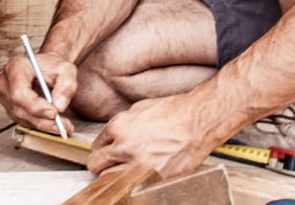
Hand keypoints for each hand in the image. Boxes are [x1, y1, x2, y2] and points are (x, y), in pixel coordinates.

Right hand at [0, 50, 75, 135]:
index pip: (19, 92)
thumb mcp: (66, 70)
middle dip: (42, 119)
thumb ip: (66, 85)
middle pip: (20, 108)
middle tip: (63, 124)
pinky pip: (25, 122)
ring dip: (44, 125)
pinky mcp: (12, 110)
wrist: (48, 68)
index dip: (35, 105)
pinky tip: (56, 125)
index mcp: (15, 67)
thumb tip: (60, 106)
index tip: (54, 112)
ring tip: (65, 126)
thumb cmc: (54, 67)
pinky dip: (42, 125)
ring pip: (23, 118)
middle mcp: (6, 84)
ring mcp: (6, 99)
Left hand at [88, 95, 213, 179]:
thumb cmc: (175, 111)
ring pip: (109, 179)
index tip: (107, 150)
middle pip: (96, 164)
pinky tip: (141, 172)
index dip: (103, 148)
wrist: (198, 121)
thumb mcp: (140, 108)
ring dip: (114, 174)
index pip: (96, 145)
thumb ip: (122, 124)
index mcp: (119, 127)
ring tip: (125, 168)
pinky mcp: (153, 177)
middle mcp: (125, 147)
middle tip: (109, 162)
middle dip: (102, 162)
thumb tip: (112, 136)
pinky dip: (135, 180)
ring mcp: (139, 165)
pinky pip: (133, 185)